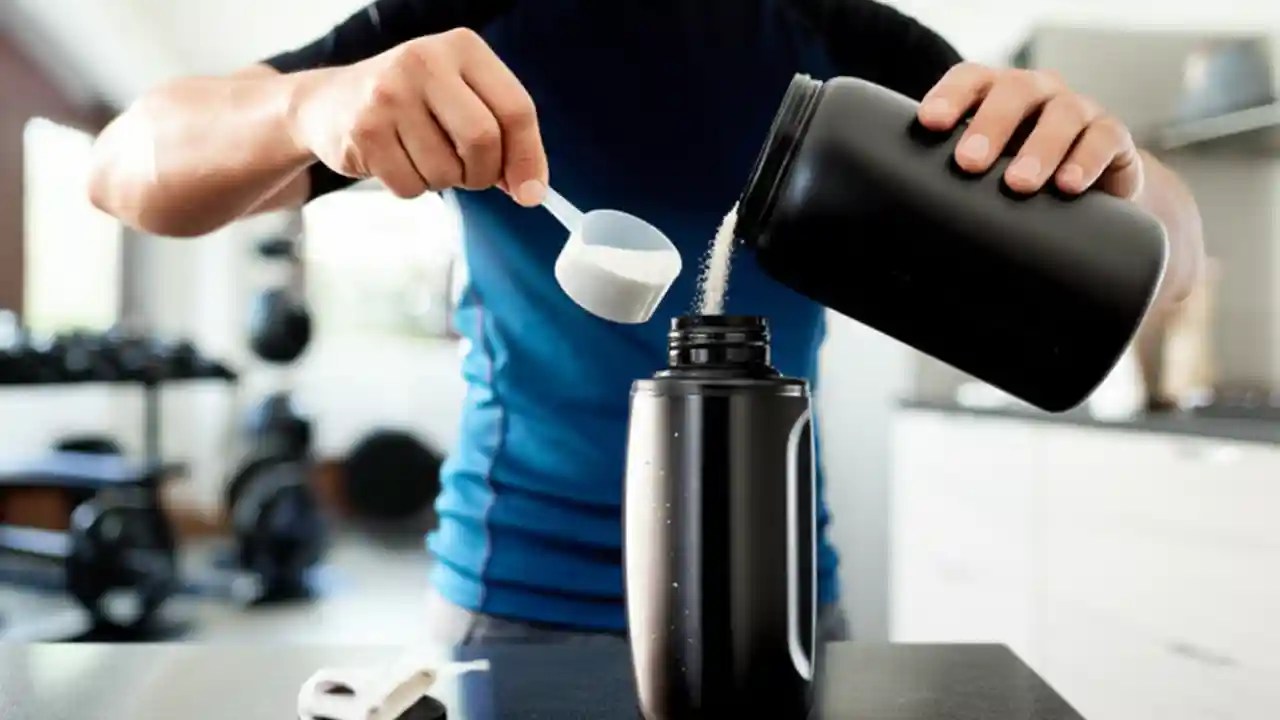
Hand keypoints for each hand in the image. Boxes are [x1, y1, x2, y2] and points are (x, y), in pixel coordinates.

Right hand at [287, 28, 546, 205]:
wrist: (332, 102)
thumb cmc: (415, 105)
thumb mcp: (464, 100)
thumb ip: (504, 138)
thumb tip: (530, 191)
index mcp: (462, 48)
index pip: (516, 109)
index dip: (529, 158)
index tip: (531, 192)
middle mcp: (424, 61)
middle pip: (483, 140)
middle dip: (483, 174)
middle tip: (471, 174)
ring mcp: (389, 94)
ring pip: (446, 172)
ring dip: (445, 181)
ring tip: (424, 156)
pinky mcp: (364, 131)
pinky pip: (411, 187)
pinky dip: (413, 187)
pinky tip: (397, 160)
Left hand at [916, 63, 1142, 200]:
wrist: (1090, 196)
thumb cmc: (1018, 177)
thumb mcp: (987, 171)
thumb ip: (952, 176)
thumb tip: (906, 215)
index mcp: (996, 94)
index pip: (970, 79)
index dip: (950, 96)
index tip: (930, 123)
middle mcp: (1037, 93)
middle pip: (1015, 91)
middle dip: (990, 125)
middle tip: (969, 163)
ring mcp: (1077, 110)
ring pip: (1061, 115)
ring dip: (1038, 149)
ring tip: (1018, 185)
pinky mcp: (1112, 136)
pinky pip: (1102, 140)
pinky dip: (1085, 162)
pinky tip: (1067, 186)